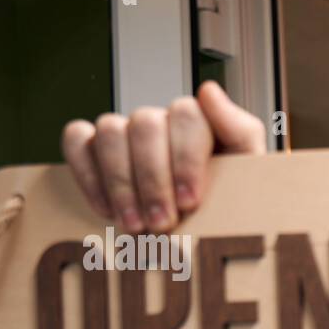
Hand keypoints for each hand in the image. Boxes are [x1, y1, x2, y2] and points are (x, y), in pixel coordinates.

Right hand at [60, 80, 266, 232]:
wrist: (207, 237)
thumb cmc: (230, 206)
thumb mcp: (251, 175)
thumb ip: (241, 132)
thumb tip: (208, 91)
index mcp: (202, 123)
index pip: (187, 115)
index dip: (185, 159)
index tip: (191, 201)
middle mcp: (162, 121)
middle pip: (145, 125)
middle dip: (153, 179)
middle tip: (162, 223)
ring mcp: (127, 132)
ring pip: (110, 131)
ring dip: (121, 182)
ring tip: (136, 225)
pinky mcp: (95, 147)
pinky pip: (77, 141)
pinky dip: (87, 174)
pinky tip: (106, 209)